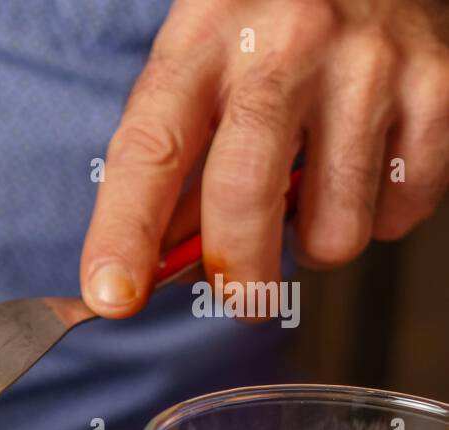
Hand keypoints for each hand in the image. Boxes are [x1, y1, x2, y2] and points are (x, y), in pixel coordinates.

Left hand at [80, 0, 448, 317]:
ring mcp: (366, 65)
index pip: (150, 150)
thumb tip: (153, 266)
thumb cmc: (263, 31)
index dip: (125, 232)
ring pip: (334, 224)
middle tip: (241, 297)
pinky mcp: (436, 86)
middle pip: (244, 192)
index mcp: (203, 43)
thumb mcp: (198, 68)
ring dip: (315, 246)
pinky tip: (364, 176)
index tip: (112, 295)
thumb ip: (172, 162)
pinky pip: (400, 209)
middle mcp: (285, 46)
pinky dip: (378, 218)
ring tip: (310, 204)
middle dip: (236, 273)